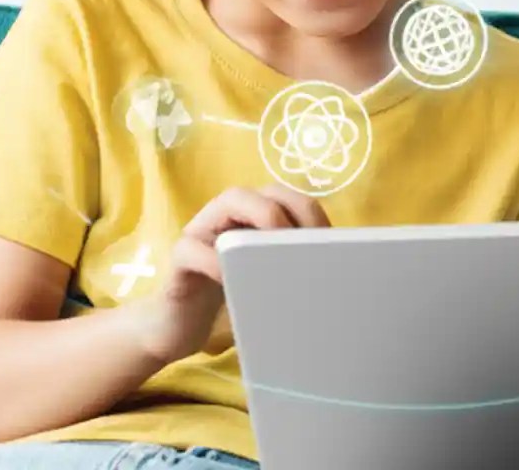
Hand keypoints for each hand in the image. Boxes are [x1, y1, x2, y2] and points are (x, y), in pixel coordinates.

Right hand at [135, 185, 329, 363]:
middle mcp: (230, 214)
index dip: (313, 214)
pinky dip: (213, 260)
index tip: (332, 244)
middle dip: (293, 209)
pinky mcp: (178, 260)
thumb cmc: (231, 299)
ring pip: (228, 200)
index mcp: (256, 217)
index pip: (291, 198)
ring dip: (260, 217)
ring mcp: (202, 231)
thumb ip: (292, 267)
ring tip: (277, 251)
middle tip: (307, 243)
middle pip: (265, 191)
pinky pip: (192, 248)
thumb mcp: (267, 281)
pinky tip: (231, 280)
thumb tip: (339, 274)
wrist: (179, 326)